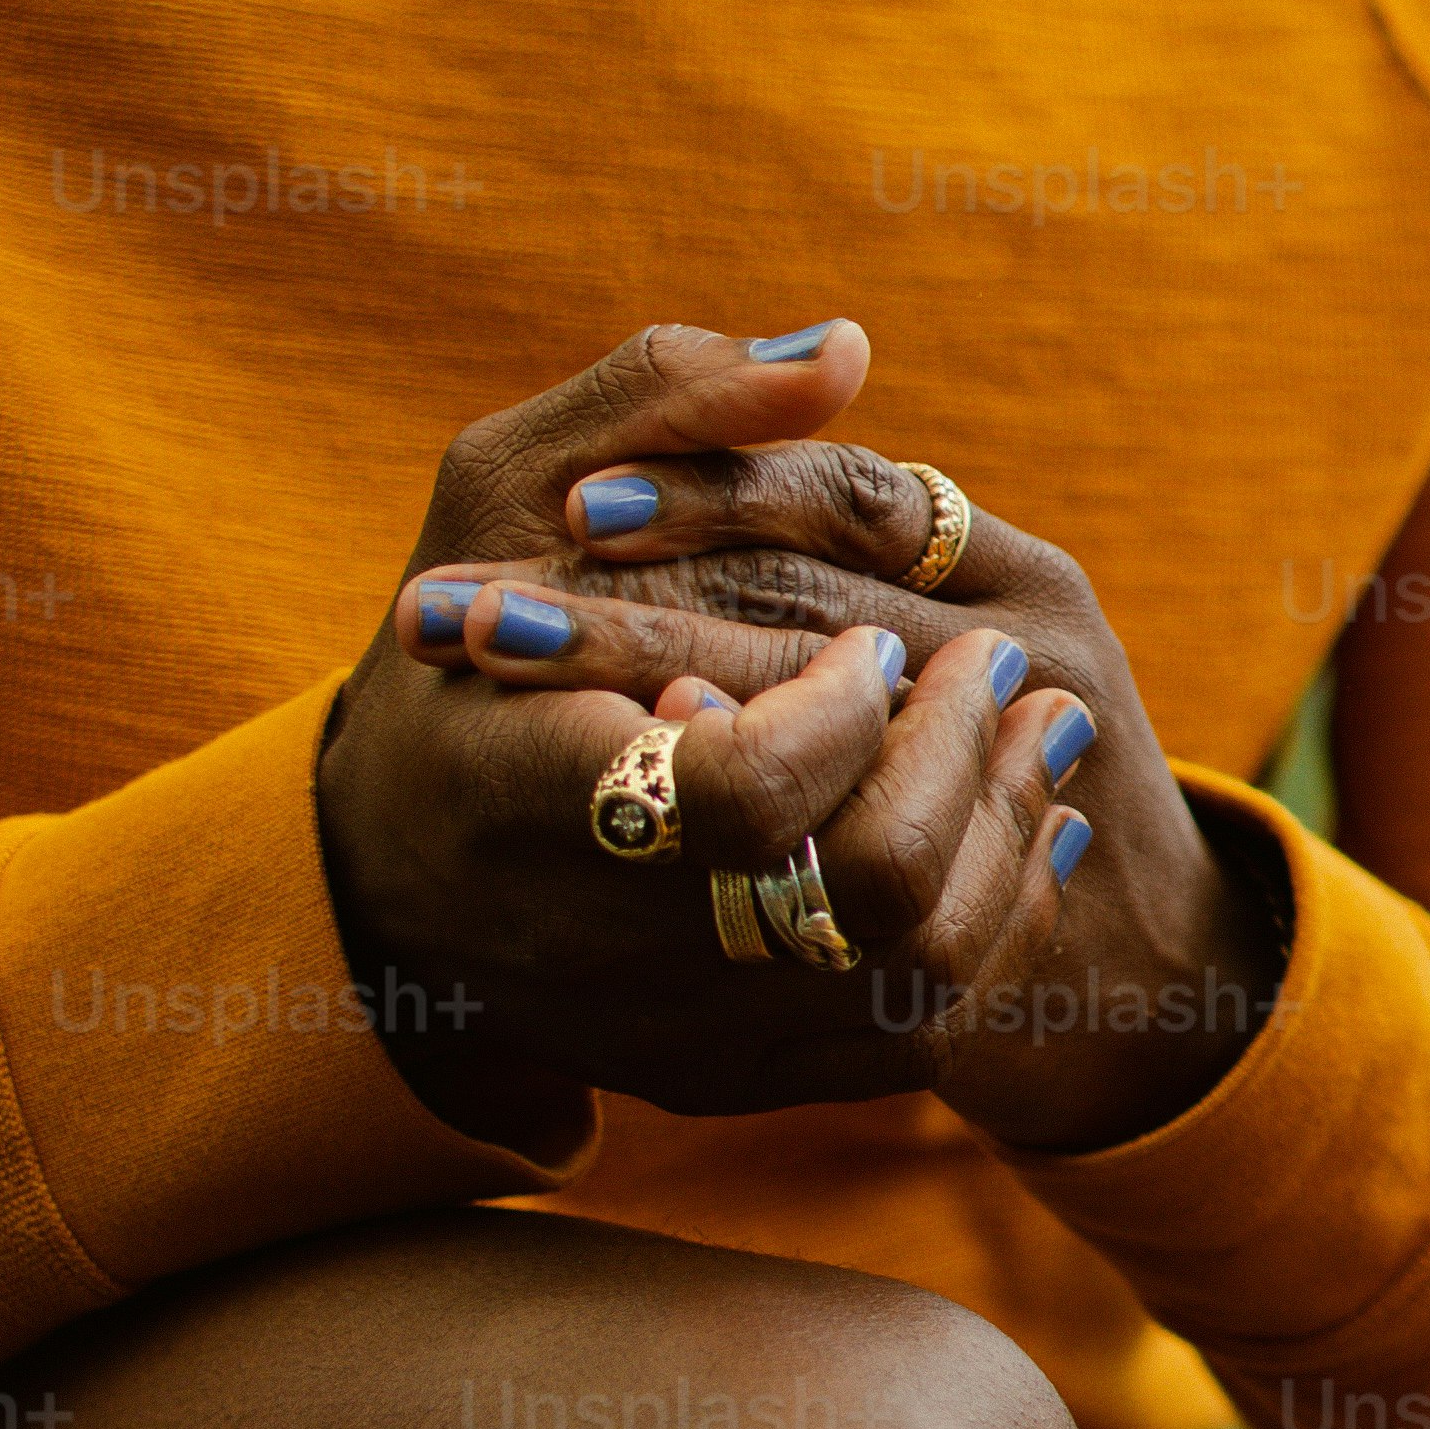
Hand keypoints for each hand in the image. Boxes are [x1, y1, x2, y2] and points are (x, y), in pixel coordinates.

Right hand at [313, 319, 940, 1137]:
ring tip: (1028, 725)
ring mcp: (675, 1026)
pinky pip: (918, 1024)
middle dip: (961, 761)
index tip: (871, 645)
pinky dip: (992, 914)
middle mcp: (591, 940)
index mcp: (513, 788)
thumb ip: (663, 400)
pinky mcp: (736, 1075)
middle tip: (996, 669)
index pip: (739, 787)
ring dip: (1004, 831)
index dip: (838, 713)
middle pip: (862, 891)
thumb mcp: (508, 486)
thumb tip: (844, 353)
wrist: (401, 872)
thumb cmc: (462, 643)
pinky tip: (1011, 818)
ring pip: (917, 970)